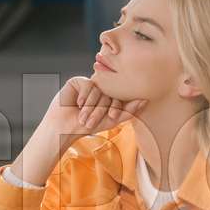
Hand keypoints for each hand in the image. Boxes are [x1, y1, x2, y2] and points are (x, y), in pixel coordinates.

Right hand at [12, 77, 143, 185]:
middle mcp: (101, 88)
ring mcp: (89, 84)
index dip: (115, 107)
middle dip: (100, 110)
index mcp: (110, 96)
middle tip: (91, 121)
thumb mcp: (110, 121)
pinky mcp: (77, 81)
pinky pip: (87, 84)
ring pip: (98, 90)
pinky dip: (84, 96)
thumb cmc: (86, 126)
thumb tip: (145, 100)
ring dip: (91, 106)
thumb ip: (129, 112)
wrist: (64, 127)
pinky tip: (78, 104)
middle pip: (109, 93)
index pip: (119, 97)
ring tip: (82, 117)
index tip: (109, 117)